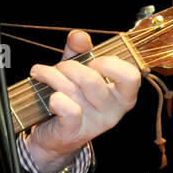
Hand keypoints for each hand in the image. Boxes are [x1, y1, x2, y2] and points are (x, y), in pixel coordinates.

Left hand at [25, 30, 141, 172]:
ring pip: (72, 89)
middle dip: (68, 67)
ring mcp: (95, 124)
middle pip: (91, 79)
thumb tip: (78, 36)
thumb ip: (80, 52)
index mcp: (122, 95)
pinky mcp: (74, 132)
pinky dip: (54, 98)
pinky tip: (49, 97)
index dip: (109, 63)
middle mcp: (114, 111)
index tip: (92, 61)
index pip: (130, 76)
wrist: (53, 136)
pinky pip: (66, 107)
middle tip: (58, 68)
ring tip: (41, 74)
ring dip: (51, 76)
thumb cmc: (70, 99)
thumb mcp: (78, 72)